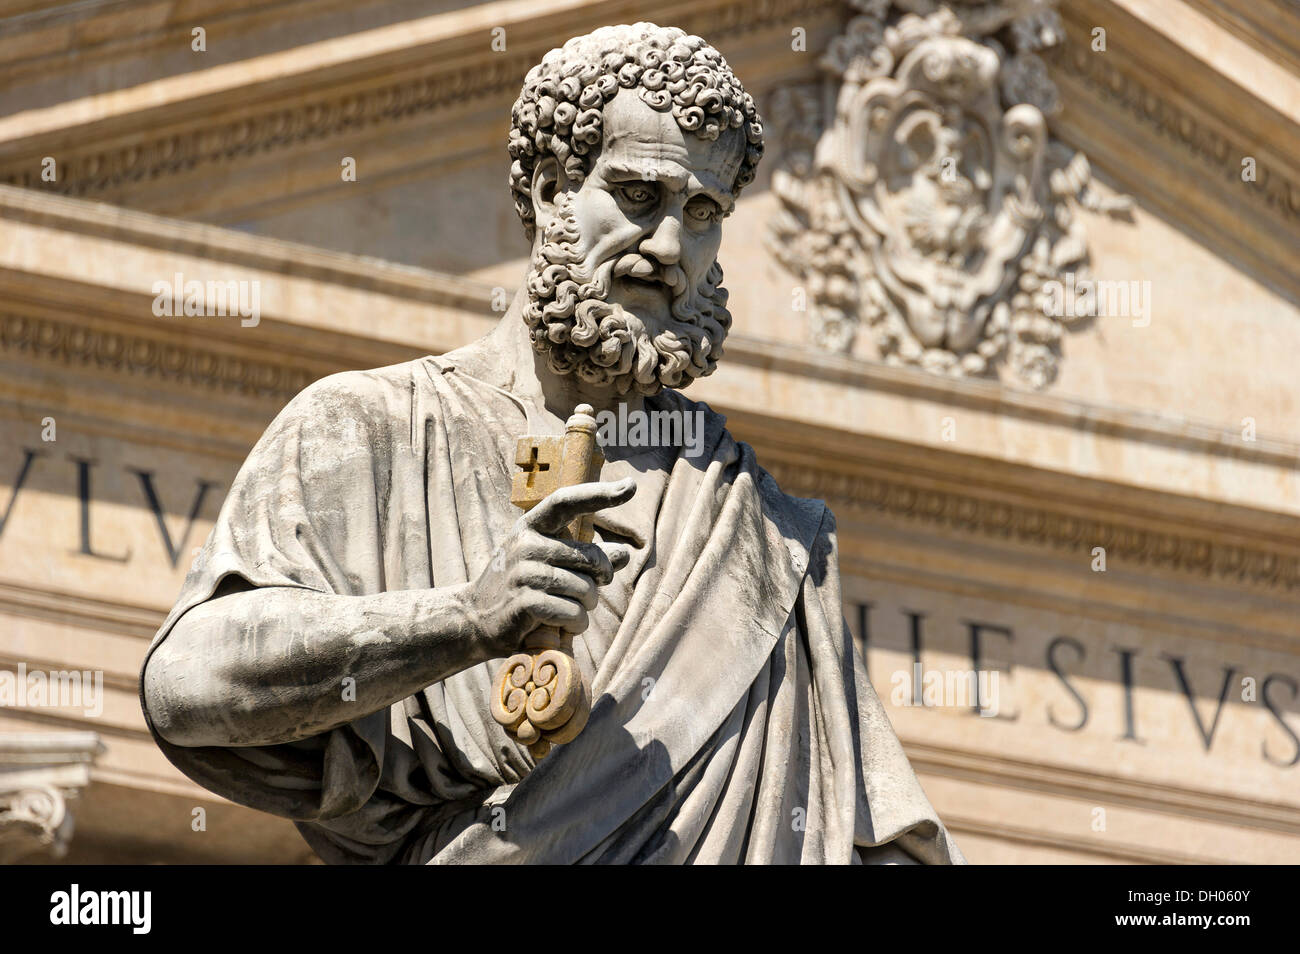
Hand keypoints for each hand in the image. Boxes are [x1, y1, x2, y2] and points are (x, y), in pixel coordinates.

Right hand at [467, 477, 635, 655]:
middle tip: (593, 589)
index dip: (600, 494)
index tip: (631, 487)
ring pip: (586, 589)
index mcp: (532, 526)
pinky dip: (576, 624)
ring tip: (571, 611)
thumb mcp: (548, 563)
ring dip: (587, 607)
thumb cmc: (520, 586)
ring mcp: (524, 572)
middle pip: (591, 557)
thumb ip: (585, 557)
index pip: (567, 502)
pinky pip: (573, 612)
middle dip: (601, 578)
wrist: (474, 618)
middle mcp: (526, 543)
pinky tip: (563, 626)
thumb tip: (624, 554)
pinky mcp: (525, 602)